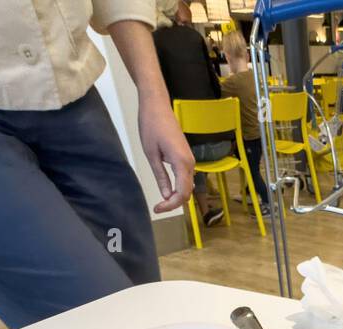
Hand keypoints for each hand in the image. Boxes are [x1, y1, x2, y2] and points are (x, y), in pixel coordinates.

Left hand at [138, 91, 193, 212]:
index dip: (171, 205)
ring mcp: (190, 160)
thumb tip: (166, 195)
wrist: (157, 105)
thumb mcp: (151, 154)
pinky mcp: (186, 156)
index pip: (182, 193)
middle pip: (187, 192)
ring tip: (161, 201)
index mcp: (182, 163)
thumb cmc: (151, 126)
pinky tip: (167, 189)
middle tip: (157, 207)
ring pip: (187, 186)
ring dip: (176, 196)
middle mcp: (190, 163)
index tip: (157, 209)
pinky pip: (185, 177)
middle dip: (174, 203)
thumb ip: (161, 177)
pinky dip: (178, 187)